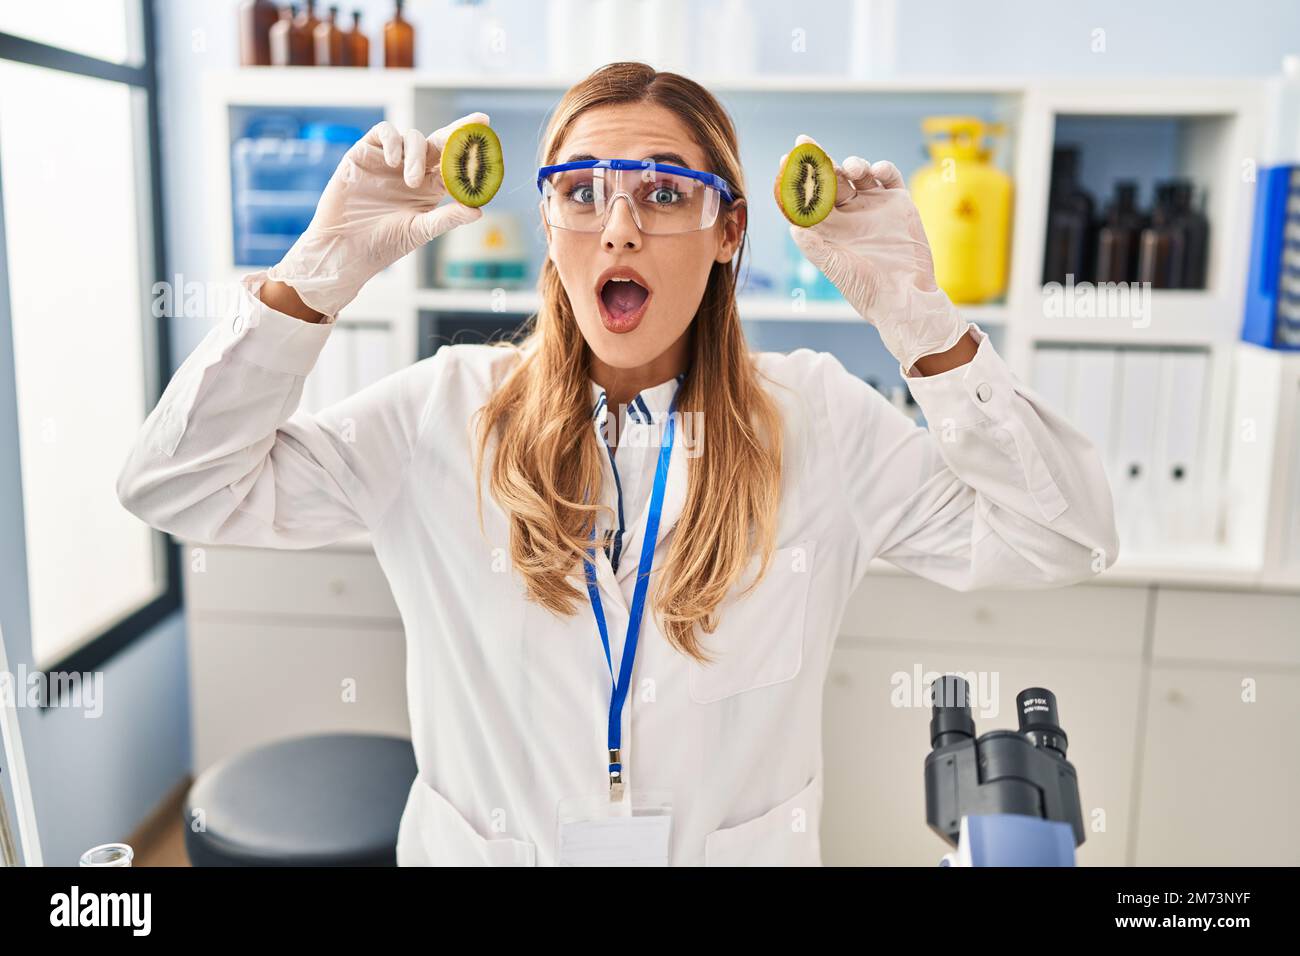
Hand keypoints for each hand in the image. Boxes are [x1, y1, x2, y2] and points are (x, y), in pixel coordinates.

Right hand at [267, 114, 489, 317]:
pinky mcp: (365, 153)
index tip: (486, 130)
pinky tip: (394, 161)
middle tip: (476, 123)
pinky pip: (384, 133)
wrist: (344, 247)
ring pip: (413, 138)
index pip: (454, 163)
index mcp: (430, 188)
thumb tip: (478, 210)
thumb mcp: (419, 231)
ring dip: (418, 153)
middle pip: (439, 142)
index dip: (469, 147)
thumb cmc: (383, 244)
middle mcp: (412, 170)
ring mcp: (389, 161)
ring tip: (412, 181)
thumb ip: (447, 217)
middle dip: (457, 130)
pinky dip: (393, 141)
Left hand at [783, 135, 969, 374]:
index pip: (809, 197)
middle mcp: (849, 214)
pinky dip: (881, 168)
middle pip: (830, 180)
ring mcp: (873, 206)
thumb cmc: (866, 289)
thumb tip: (792, 226)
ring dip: (850, 164)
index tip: (785, 161)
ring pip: (858, 174)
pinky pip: (889, 177)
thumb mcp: (836, 268)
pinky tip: (873, 171)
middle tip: (806, 144)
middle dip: (818, 161)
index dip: (797, 180)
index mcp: (829, 228)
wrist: (904, 297)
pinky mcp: (898, 203)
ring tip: (848, 168)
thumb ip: (815, 247)